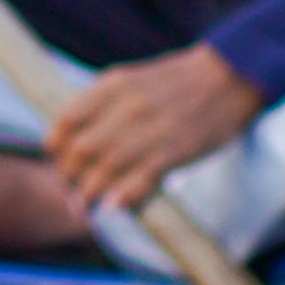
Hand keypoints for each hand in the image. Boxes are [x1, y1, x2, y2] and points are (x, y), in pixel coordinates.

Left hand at [41, 37, 259, 222]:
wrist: (229, 77)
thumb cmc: (176, 83)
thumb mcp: (132, 80)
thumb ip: (102, 104)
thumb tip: (71, 135)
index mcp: (114, 84)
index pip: (68, 119)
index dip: (56, 145)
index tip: (57, 160)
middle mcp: (128, 104)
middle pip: (83, 148)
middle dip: (69, 174)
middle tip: (69, 190)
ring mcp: (153, 128)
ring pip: (107, 167)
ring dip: (90, 192)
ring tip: (83, 206)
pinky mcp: (176, 150)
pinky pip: (142, 178)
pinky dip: (123, 196)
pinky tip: (112, 206)